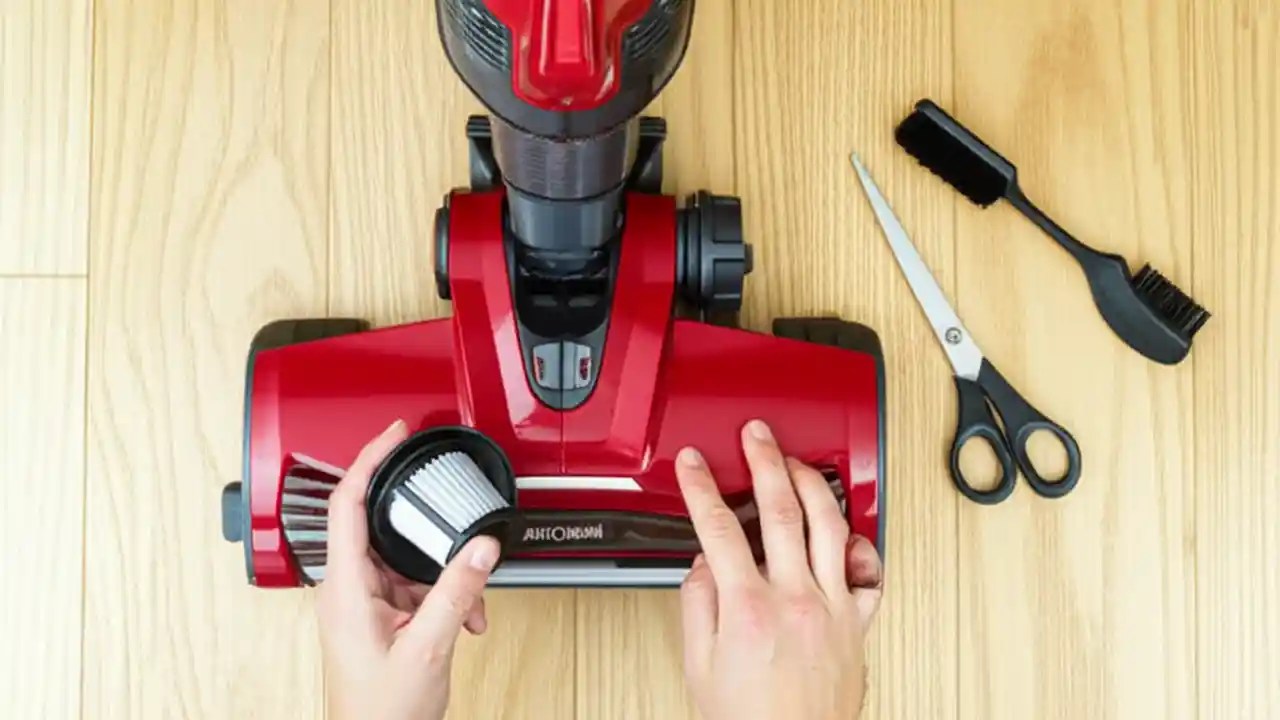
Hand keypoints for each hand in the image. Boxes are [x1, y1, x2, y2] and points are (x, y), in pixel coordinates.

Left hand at [317, 420, 500, 719]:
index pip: (349, 503)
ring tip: (469, 600)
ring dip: (444, 573)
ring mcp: (362, 605)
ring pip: (406, 560)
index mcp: (345, 589)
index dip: (369, 460)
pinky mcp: (378, 618)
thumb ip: (456, 592)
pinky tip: (464, 617)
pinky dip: (444, 595)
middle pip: (384, 527)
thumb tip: (479, 547)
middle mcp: (348, 591)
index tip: (393, 434)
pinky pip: (414, 586)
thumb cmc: (381, 713)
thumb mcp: (427, 647)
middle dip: (428, 525)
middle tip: (452, 505)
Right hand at [676, 420, 883, 719]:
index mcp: (748, 608)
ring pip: (830, 525)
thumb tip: (703, 565)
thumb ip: (697, 606)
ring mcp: (832, 608)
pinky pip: (868, 574)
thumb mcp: (699, 665)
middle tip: (757, 435)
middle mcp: (795, 600)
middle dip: (765, 461)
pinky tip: (846, 527)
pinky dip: (859, 545)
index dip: (702, 488)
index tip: (694, 464)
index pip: (718, 529)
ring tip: (798, 462)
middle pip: (780, 510)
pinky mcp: (857, 623)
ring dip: (813, 484)